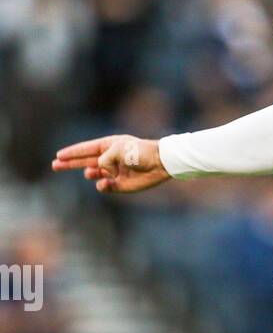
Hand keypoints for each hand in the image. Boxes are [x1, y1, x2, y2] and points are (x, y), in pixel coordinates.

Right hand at [52, 135, 169, 193]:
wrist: (159, 163)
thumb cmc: (139, 152)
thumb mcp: (116, 150)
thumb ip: (103, 161)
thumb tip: (101, 175)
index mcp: (107, 146)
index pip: (85, 149)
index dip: (71, 153)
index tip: (58, 155)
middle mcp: (109, 159)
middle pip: (84, 162)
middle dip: (70, 164)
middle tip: (54, 165)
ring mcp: (114, 172)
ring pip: (94, 174)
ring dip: (90, 173)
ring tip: (89, 173)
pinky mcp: (120, 185)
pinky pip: (105, 187)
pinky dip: (102, 185)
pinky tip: (105, 182)